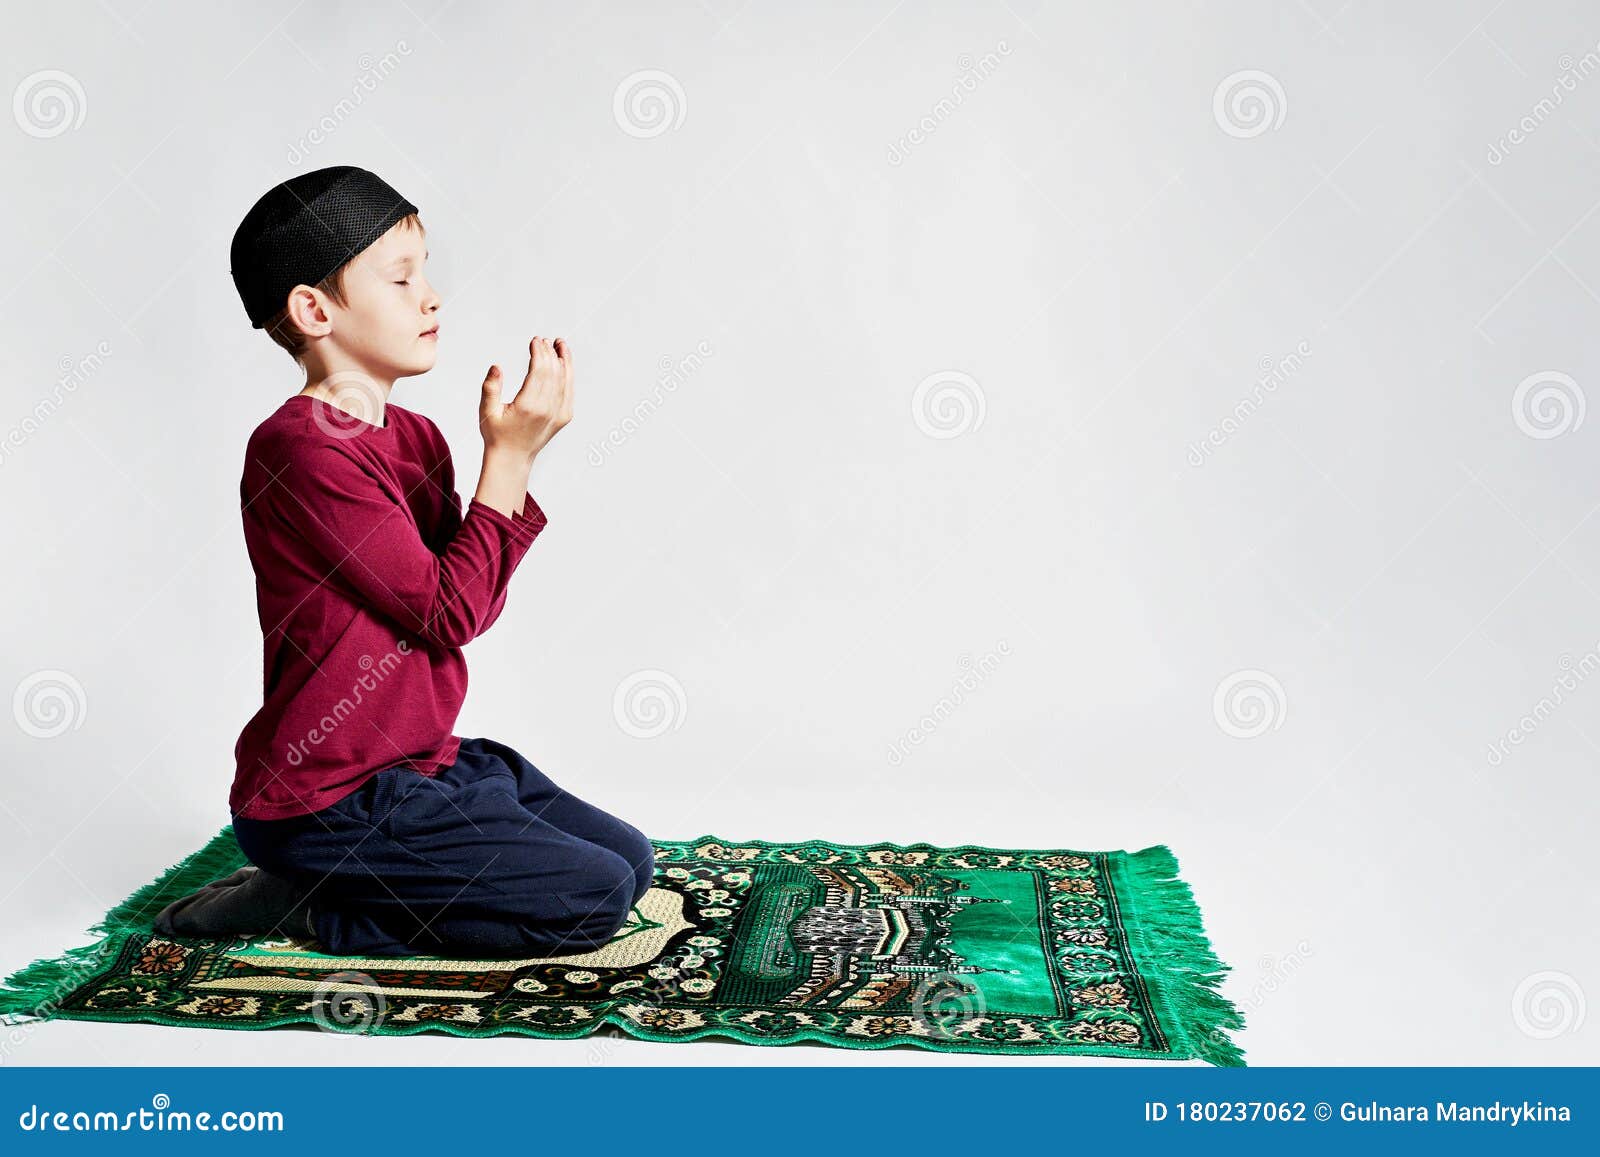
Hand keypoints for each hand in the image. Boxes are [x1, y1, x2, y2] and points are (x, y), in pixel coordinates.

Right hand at [478, 337, 572, 462]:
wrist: (512, 458)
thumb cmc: (497, 435)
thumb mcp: (487, 411)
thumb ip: (491, 388)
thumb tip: (496, 367)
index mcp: (528, 406)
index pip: (539, 371)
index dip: (539, 352)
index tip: (535, 340)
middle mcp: (547, 410)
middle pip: (553, 372)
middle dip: (549, 352)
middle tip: (543, 340)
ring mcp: (558, 414)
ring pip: (565, 380)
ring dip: (563, 360)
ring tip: (559, 344)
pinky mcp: (564, 417)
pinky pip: (570, 391)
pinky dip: (569, 374)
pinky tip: (565, 363)